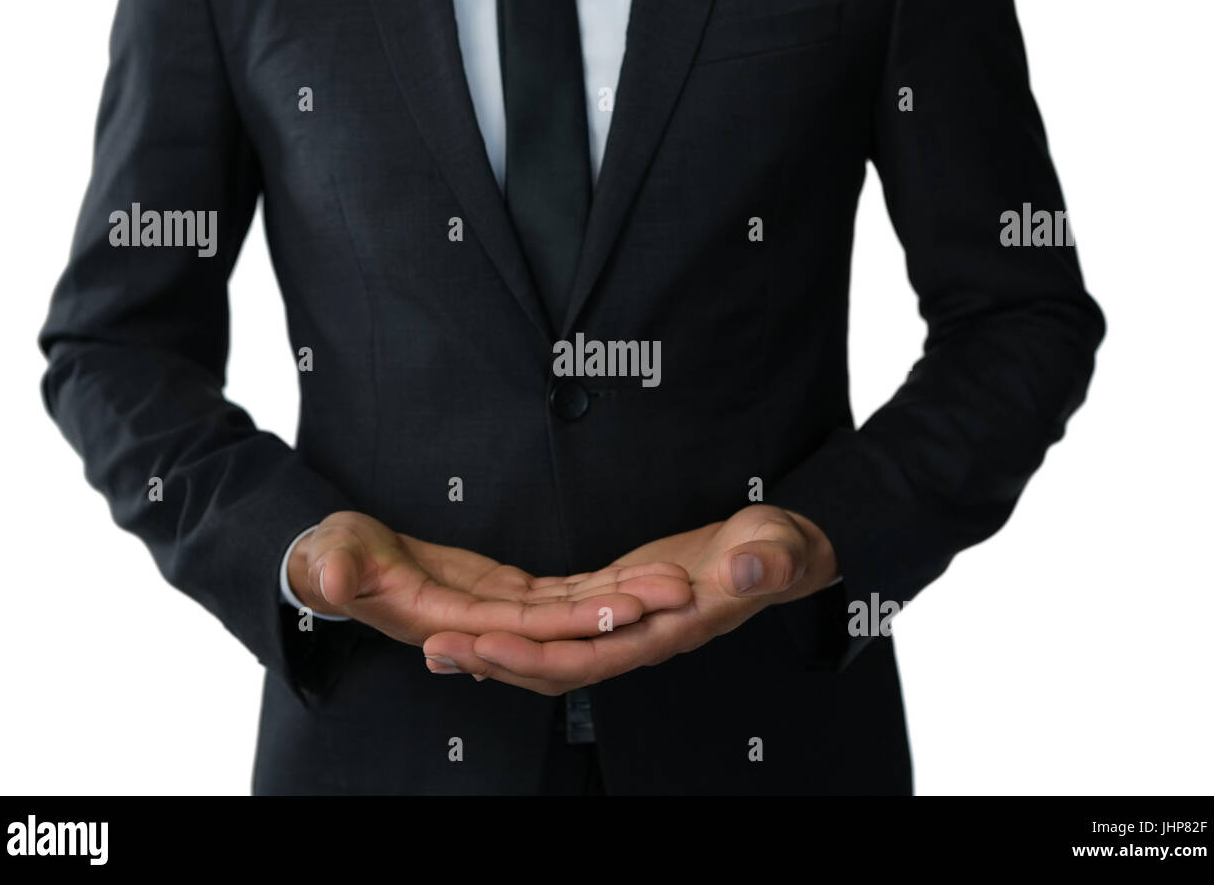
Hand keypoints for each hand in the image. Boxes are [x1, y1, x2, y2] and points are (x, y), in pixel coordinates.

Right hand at [288, 511, 692, 654]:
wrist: (334, 563)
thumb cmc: (326, 560)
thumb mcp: (325, 557)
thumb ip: (334, 568)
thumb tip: (338, 577)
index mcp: (444, 623)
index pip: (521, 628)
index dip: (573, 619)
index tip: (622, 606)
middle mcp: (484, 627)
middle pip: (566, 627)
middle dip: (622, 610)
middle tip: (678, 588)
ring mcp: (502, 613)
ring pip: (574, 611)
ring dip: (624, 597)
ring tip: (677, 578)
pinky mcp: (510, 594)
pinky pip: (566, 594)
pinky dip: (603, 585)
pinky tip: (640, 574)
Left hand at [421, 504, 836, 693]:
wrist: (780, 555)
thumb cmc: (780, 550)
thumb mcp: (778, 547)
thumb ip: (765, 564)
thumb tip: (747, 572)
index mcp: (670, 631)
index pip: (591, 657)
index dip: (535, 656)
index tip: (484, 646)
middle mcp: (638, 639)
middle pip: (554, 665)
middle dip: (494, 660)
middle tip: (433, 647)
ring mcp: (623, 626)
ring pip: (549, 650)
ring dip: (496, 648)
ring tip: (438, 642)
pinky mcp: (613, 604)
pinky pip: (557, 627)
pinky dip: (518, 629)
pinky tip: (481, 624)